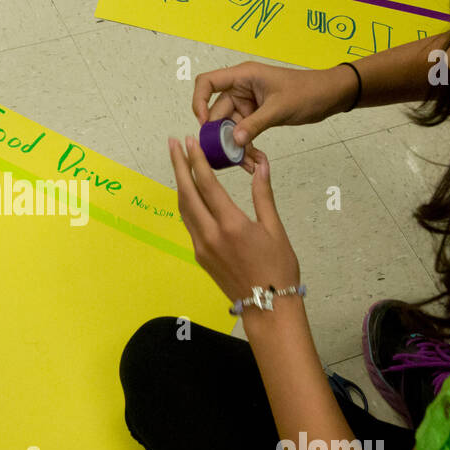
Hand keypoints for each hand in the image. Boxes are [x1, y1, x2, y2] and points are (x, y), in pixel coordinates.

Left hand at [168, 136, 299, 304]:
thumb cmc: (277, 268)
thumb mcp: (275, 229)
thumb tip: (261, 166)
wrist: (267, 307)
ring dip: (180, 184)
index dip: (196, 160)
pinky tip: (189, 193)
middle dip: (178, 166)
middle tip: (172, 144)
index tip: (188, 142)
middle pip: (187, 193)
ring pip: (184, 209)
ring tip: (178, 163)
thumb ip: (263, 196)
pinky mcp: (200, 256)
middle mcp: (210, 234)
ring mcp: (202, 247)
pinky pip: (189, 224)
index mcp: (231, 224)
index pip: (207, 185)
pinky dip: (187, 203)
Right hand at [193, 61, 355, 172]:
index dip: (198, 102)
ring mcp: (247, 103)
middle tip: (228, 157)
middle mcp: (240, 89)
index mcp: (243, 76)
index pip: (207, 83)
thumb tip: (234, 141)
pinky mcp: (255, 115)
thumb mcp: (280, 108)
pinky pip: (243, 132)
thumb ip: (255, 124)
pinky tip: (253, 161)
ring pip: (230, 128)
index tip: (204, 125)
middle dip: (222, 137)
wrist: (330, 95)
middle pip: (217, 113)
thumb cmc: (308, 91)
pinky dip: (246, 146)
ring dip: (236, 147)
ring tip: (248, 164)